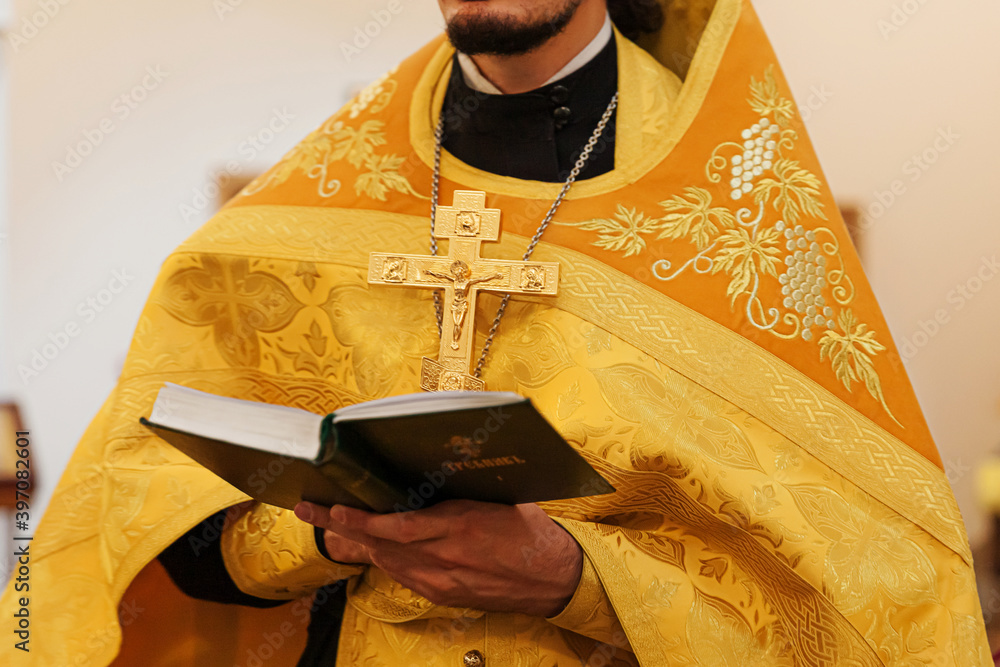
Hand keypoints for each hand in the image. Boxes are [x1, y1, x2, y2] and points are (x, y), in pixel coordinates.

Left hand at [294, 500, 582, 616]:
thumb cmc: (531, 534)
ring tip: (328, 523)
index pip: (399, 526)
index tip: (337, 505)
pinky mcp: (445, 594)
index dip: (363, 519)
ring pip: (387, 560)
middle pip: (381, 543)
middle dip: (342, 525)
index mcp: (461, 526)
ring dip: (357, 540)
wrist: (554, 578)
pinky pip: (403, 575)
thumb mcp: (496, 501)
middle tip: (310, 509)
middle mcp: (446, 557)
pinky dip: (383, 558)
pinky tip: (369, 545)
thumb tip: (428, 473)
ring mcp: (443, 580)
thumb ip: (459, 494)